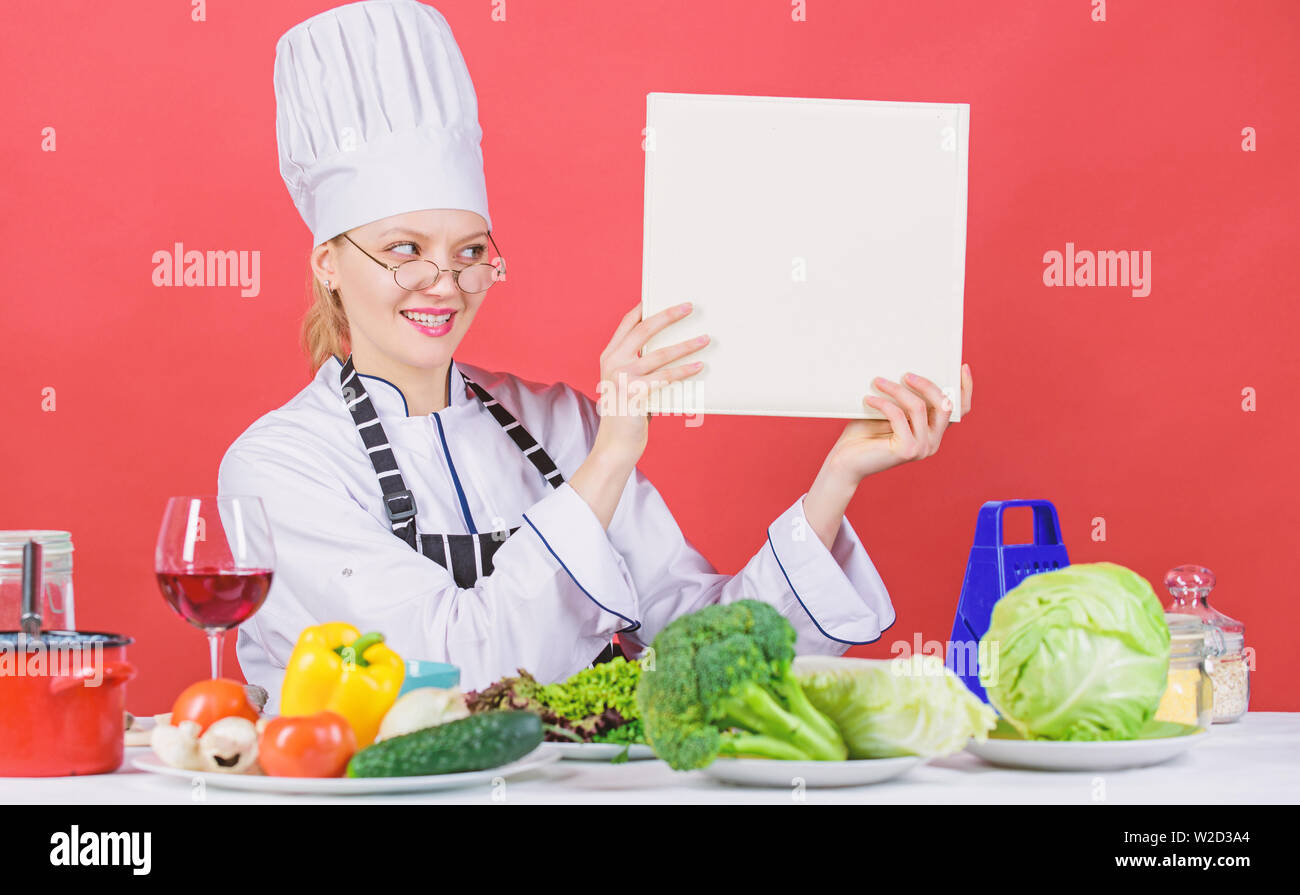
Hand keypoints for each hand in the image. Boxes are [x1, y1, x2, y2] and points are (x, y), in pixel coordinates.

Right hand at [591, 301, 708, 465]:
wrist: (615, 444)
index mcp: (609, 356)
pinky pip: (664, 377)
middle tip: (689, 307)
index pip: (627, 324)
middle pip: (643, 330)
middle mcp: (613, 363)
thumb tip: (671, 348)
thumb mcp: (627, 382)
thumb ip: (640, 364)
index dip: (643, 308)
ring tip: (705, 338)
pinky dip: (683, 371)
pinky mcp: (634, 394)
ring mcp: (622, 378)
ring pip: (659, 354)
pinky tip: (698, 365)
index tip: (660, 295)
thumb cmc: (628, 413)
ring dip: (685, 345)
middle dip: (668, 316)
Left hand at [823, 363, 973, 484]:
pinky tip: (869, 399)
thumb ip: (904, 399)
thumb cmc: (864, 435)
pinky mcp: (907, 450)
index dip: (965, 388)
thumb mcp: (888, 412)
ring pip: (919, 407)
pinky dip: (884, 403)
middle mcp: (933, 442)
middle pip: (946, 405)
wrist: (846, 462)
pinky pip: (899, 416)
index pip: (960, 411)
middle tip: (906, 374)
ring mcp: (922, 448)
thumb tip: (908, 371)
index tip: (962, 366)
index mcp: (933, 432)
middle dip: (927, 384)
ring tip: (878, 382)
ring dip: (897, 390)